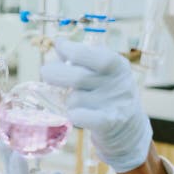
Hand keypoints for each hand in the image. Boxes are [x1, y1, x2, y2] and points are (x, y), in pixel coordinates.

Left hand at [40, 38, 152, 172]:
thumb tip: (59, 44)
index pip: (91, 54)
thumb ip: (82, 59)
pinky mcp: (108, 123)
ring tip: (75, 102)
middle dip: (56, 73)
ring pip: (75, 99)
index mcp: (117, 65)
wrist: (129, 129)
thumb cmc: (108, 95)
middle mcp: (117, 83)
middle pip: (78, 76)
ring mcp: (114, 103)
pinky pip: (79, 116)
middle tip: (45, 72)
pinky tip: (75, 114)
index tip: (59, 46)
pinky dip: (73, 114)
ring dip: (68, 100)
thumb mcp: (103, 73)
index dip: (71, 49)